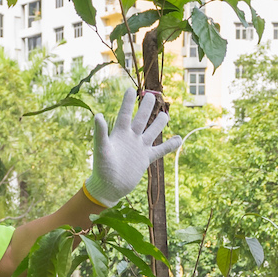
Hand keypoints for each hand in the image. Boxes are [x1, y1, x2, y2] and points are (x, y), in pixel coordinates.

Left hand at [84, 90, 180, 207]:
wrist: (109, 187)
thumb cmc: (101, 169)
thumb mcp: (101, 149)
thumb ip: (100, 133)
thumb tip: (97, 116)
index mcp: (120, 133)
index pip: (125, 113)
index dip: (127, 102)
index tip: (130, 89)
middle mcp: (131, 137)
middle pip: (141, 118)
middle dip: (146, 107)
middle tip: (151, 95)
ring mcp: (139, 147)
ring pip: (152, 131)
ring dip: (159, 123)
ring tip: (165, 115)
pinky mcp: (146, 158)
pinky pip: (161, 150)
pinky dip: (170, 145)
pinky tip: (179, 139)